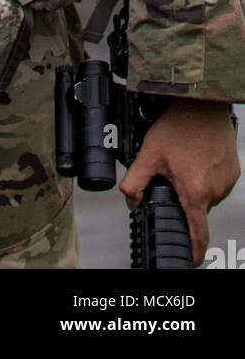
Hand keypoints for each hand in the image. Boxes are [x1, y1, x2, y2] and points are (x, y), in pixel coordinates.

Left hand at [119, 99, 239, 265]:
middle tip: (173, 177)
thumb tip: (131, 200)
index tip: (190, 259)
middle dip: (183, 199)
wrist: (201, 105)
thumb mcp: (148, 155)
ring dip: (194, 186)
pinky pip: (217, 182)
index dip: (193, 252)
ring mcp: (226, 181)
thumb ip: (135, 182)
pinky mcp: (233, 171)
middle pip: (197, 209)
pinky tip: (195, 159)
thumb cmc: (179, 126)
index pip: (197, 235)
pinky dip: (205, 176)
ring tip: (184, 162)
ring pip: (207, 195)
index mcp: (195, 193)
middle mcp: (215, 190)